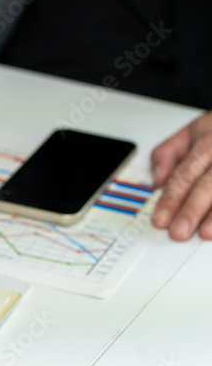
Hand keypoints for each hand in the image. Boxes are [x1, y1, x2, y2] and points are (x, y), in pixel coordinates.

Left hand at [151, 111, 211, 239]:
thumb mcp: (191, 131)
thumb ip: (168, 153)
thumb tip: (158, 180)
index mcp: (208, 143)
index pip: (185, 175)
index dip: (171, 199)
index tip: (160, 218)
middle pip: (208, 185)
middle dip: (192, 210)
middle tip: (179, 231)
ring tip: (204, 233)